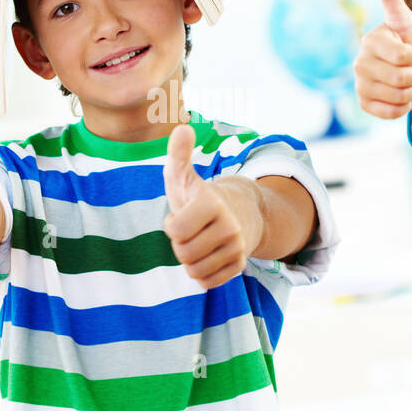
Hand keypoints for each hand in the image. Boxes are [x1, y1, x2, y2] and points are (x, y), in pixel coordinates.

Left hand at [162, 123, 255, 288]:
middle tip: (190, 230)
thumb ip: (178, 154)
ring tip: (198, 242)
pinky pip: (207, 282)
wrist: (237, 213)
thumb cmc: (199, 196)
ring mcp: (237, 248)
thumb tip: (182, 128)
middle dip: (180, 243)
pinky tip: (207, 256)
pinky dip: (202, 273)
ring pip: (195, 270)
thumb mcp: (184, 176)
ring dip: (190, 259)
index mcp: (213, 203)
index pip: (177, 230)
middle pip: (184, 253)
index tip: (179, 215)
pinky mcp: (240, 266)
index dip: (171, 225)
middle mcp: (230, 226)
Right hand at [354, 0, 411, 118]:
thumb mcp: (403, 20)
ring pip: (399, 97)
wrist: (403, 70)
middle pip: (402, 79)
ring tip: (411, 82)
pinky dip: (403, 107)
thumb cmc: (404, 42)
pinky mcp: (363, 103)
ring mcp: (360, 84)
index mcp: (371, 41)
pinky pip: (391, 112)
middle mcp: (360, 63)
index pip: (404, 57)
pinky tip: (402, 96)